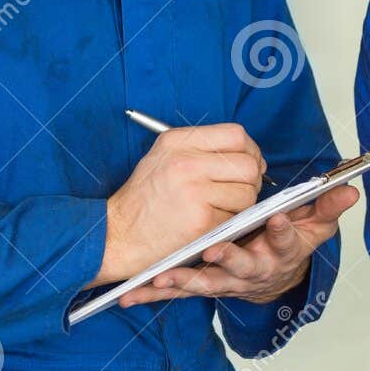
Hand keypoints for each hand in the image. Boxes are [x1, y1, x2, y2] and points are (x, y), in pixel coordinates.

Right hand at [92, 123, 265, 286]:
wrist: (117, 235)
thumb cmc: (143, 199)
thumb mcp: (163, 158)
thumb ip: (201, 149)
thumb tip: (247, 153)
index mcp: (178, 141)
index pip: (236, 135)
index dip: (250, 151)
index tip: (250, 163)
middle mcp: (186, 163)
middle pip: (248, 165)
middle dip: (252, 180)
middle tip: (241, 190)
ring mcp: (194, 192)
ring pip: (246, 194)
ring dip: (241, 205)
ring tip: (220, 209)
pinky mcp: (200, 221)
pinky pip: (234, 219)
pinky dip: (227, 224)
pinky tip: (208, 224)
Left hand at [116, 184, 358, 306]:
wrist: (270, 278)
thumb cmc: (287, 245)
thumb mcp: (313, 227)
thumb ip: (327, 207)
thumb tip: (351, 189)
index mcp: (279, 252)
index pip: (285, 240)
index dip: (282, 230)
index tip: (277, 218)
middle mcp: (251, 270)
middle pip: (242, 267)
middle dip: (229, 259)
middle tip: (215, 249)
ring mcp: (224, 280)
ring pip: (204, 283)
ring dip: (183, 280)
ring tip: (163, 275)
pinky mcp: (201, 285)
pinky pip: (176, 291)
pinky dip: (154, 293)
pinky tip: (131, 295)